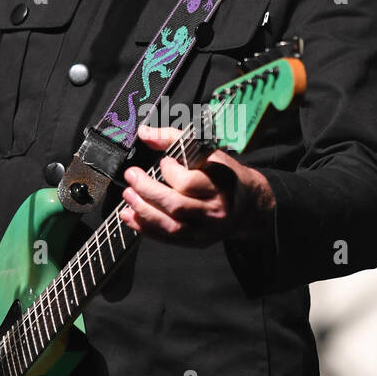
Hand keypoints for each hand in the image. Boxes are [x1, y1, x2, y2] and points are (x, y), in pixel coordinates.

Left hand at [120, 123, 274, 247]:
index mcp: (221, 184)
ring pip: (171, 226)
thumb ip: (175, 139)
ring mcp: (206, 230)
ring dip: (143, 211)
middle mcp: (215, 210)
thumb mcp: (208, 153)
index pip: (189, 182)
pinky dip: (145, 228)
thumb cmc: (225, 176)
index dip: (170, 172)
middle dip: (147, 191)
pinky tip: (130, 216)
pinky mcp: (197, 242)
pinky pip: (168, 239)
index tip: (163, 161)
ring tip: (127, 195)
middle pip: (176, 205)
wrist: (248, 206)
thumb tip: (145, 133)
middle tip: (132, 176)